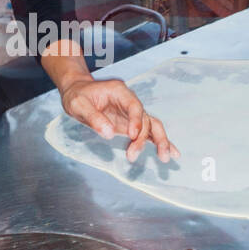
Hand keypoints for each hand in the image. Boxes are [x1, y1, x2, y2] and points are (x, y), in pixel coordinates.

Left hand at [60, 77, 178, 162]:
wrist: (77, 92)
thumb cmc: (77, 96)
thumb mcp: (78, 104)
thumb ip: (93, 118)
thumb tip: (110, 134)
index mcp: (119, 91)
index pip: (134, 106)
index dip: (136, 121)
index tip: (132, 136)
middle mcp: (129, 102)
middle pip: (146, 118)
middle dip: (146, 137)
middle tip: (135, 153)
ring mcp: (132, 114)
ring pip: (152, 125)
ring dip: (159, 141)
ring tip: (164, 158)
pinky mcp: (131, 124)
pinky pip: (148, 132)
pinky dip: (159, 142)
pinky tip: (171, 153)